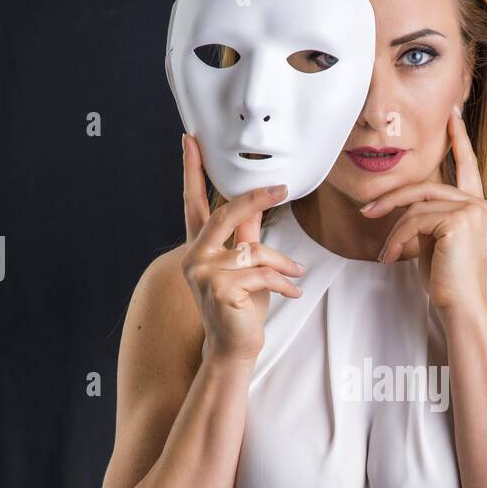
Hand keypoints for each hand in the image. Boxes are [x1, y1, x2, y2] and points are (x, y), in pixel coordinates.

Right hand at [180, 134, 304, 363]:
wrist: (235, 347)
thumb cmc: (240, 308)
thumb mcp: (246, 265)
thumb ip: (246, 234)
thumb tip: (256, 200)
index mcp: (200, 247)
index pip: (193, 203)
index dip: (192, 171)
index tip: (190, 140)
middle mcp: (195, 256)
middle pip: (225, 214)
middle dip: (255, 199)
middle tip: (280, 187)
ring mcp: (204, 273)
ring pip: (254, 250)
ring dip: (282, 263)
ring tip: (296, 275)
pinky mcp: (219, 289)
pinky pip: (261, 273)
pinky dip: (283, 282)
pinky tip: (292, 293)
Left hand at [360, 106, 486, 314]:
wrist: (461, 308)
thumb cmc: (446, 280)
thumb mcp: (434, 241)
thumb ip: (427, 217)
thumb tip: (403, 207)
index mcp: (477, 207)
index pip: (467, 167)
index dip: (459, 141)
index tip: (451, 116)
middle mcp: (480, 204)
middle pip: (427, 186)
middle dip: (393, 197)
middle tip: (367, 210)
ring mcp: (472, 210)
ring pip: (417, 204)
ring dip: (393, 227)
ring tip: (384, 251)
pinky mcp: (459, 220)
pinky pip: (415, 220)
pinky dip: (398, 239)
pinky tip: (392, 257)